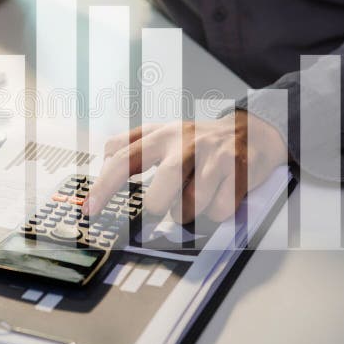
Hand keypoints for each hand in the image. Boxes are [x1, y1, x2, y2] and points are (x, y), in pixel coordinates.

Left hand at [85, 111, 286, 222]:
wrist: (253, 131)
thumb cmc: (201, 140)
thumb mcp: (166, 132)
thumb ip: (133, 143)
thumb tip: (104, 160)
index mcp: (162, 135)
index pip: (123, 159)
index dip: (103, 186)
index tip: (89, 209)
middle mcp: (185, 144)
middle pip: (158, 195)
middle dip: (158, 209)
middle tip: (163, 206)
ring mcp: (212, 158)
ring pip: (189, 207)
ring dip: (190, 212)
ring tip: (197, 196)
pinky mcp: (238, 172)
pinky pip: (218, 210)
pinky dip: (216, 211)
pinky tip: (220, 194)